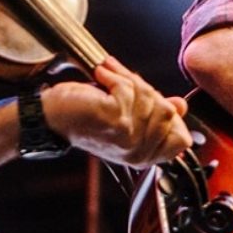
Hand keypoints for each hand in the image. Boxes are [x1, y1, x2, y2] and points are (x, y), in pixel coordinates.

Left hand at [41, 58, 193, 167]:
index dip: (171, 115)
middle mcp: (138, 152)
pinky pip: (128, 88)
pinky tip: (101, 75)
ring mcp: (128, 137)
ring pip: (149, 97)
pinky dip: (113, 74)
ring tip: (110, 76)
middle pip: (167, 111)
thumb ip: (154, 114)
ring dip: (128, 78)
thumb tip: (181, 106)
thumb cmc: (86, 116)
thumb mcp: (127, 117)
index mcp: (144, 157)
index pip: (181, 140)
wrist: (51, 117)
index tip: (151, 98)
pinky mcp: (116, 120)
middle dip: (147, 89)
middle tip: (125, 80)